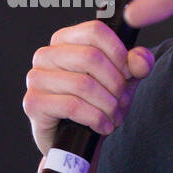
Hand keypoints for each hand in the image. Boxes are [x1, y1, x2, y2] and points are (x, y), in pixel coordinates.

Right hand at [22, 19, 155, 154]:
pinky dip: (95, 118)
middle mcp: (46, 54)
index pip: (95, 31)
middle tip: (122, 100)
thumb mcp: (122, 81)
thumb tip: (140, 60)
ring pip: (83, 84)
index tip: (129, 73)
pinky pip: (72, 106)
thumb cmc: (96, 104)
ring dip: (107, 104)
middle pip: (90, 57)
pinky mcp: (33, 103)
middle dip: (115, 83)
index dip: (118, 52)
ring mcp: (36, 78)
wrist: (75, 141)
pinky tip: (103, 126)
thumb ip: (136, 65)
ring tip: (114, 116)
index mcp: (65, 40)